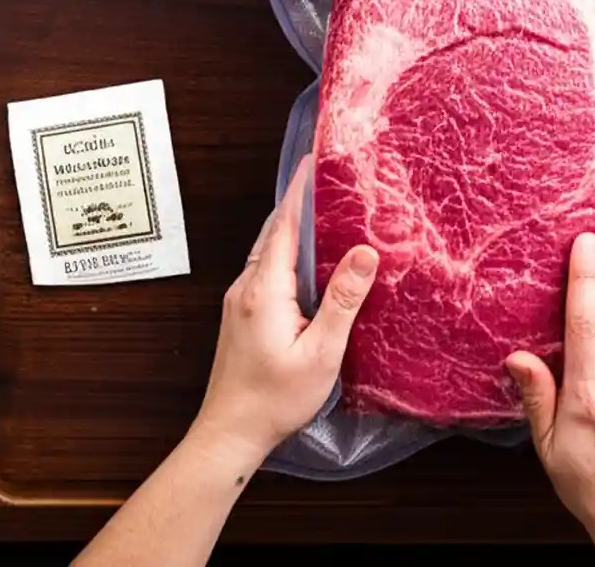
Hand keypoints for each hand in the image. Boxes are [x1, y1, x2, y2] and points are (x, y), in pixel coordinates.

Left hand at [193, 154, 379, 458]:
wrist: (229, 433)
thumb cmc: (274, 399)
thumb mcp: (320, 352)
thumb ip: (342, 300)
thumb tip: (365, 253)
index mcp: (264, 289)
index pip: (284, 225)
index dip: (301, 191)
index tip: (315, 160)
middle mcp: (246, 288)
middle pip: (274, 233)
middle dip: (299, 203)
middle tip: (327, 179)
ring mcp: (240, 301)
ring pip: (269, 251)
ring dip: (294, 229)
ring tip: (324, 212)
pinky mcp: (242, 315)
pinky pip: (267, 271)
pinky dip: (288, 253)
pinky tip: (309, 261)